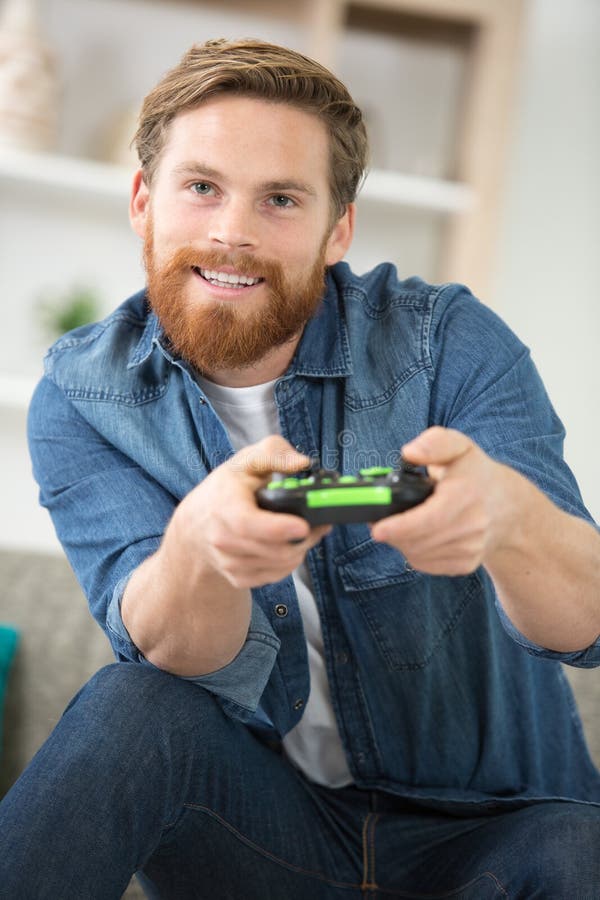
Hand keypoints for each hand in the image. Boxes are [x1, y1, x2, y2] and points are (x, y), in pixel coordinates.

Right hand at [175, 435, 330, 588]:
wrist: (196, 526)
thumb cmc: (224, 491)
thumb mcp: (245, 462)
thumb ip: (274, 454)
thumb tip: (301, 463)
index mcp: (224, 509)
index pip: (249, 525)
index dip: (279, 528)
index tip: (303, 525)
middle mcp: (224, 541)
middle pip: (275, 550)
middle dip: (305, 537)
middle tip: (321, 522)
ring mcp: (231, 563)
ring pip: (281, 564)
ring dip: (301, 548)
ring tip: (306, 530)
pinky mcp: (239, 579)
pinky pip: (277, 575)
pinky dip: (290, 560)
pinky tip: (290, 544)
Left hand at [370, 427, 513, 575]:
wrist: (507, 507)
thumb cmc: (477, 474)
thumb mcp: (460, 446)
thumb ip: (435, 442)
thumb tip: (409, 452)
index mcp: (466, 495)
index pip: (430, 519)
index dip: (400, 527)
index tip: (377, 528)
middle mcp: (472, 526)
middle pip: (419, 541)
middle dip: (392, 533)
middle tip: (377, 520)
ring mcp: (470, 549)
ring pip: (419, 555)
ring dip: (400, 542)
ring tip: (397, 524)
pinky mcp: (465, 564)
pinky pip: (426, 564)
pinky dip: (413, 552)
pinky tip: (414, 536)